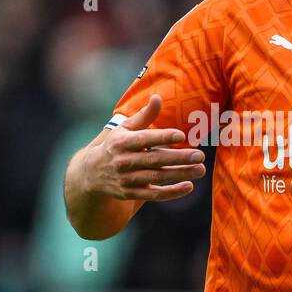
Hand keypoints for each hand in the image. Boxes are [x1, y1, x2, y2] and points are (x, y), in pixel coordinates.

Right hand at [81, 94, 206, 200]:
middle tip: (200, 155)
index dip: (162, 137)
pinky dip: (171, 192)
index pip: (145, 139)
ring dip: (180, 174)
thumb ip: (144, 116)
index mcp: (123, 142)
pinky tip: (189, 186)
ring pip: (157, 177)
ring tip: (200, 169)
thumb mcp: (125, 129)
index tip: (181, 135)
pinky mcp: (131, 193)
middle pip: (155, 159)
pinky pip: (154, 194)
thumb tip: (158, 97)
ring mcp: (127, 179)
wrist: (91, 174)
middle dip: (178, 158)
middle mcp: (124, 161)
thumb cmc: (115, 145)